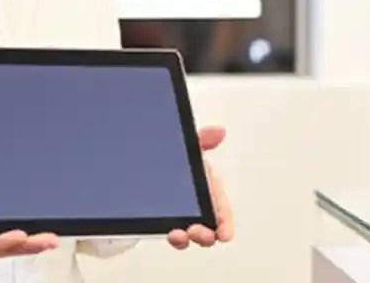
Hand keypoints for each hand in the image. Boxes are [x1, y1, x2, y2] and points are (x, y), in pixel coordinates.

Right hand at [0, 206, 58, 265]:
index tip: (20, 234)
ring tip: (52, 238)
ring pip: (11, 249)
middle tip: (49, 239)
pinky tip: (40, 236)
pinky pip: (9, 245)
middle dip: (28, 245)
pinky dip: (27, 242)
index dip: (3, 242)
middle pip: (4, 250)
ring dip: (32, 245)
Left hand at [168, 125, 234, 249]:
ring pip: (190, 235)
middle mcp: (199, 205)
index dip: (225, 223)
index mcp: (209, 188)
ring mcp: (183, 216)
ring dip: (186, 239)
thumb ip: (203, 139)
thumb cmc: (176, 157)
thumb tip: (219, 131)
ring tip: (177, 235)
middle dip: (205, 234)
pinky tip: (166, 232)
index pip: (222, 210)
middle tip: (196, 232)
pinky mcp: (166, 223)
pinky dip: (173, 236)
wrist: (144, 165)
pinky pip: (173, 234)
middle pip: (209, 228)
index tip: (224, 234)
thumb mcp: (189, 147)